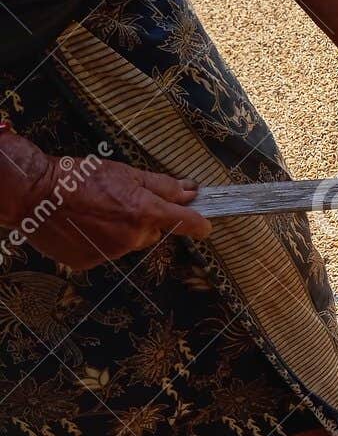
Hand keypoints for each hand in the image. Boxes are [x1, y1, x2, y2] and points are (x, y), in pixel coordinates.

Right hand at [4, 150, 209, 271]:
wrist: (33, 194)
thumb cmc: (78, 178)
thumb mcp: (125, 173)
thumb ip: (162, 186)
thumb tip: (192, 192)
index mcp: (144, 212)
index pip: (187, 224)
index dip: (199, 224)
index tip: (205, 225)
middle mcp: (132, 237)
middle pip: (152, 233)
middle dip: (142, 220)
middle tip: (117, 204)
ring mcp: (111, 253)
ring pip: (128, 243)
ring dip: (119, 231)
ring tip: (94, 212)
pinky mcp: (90, 263)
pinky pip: (105, 253)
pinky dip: (98, 241)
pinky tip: (83, 226)